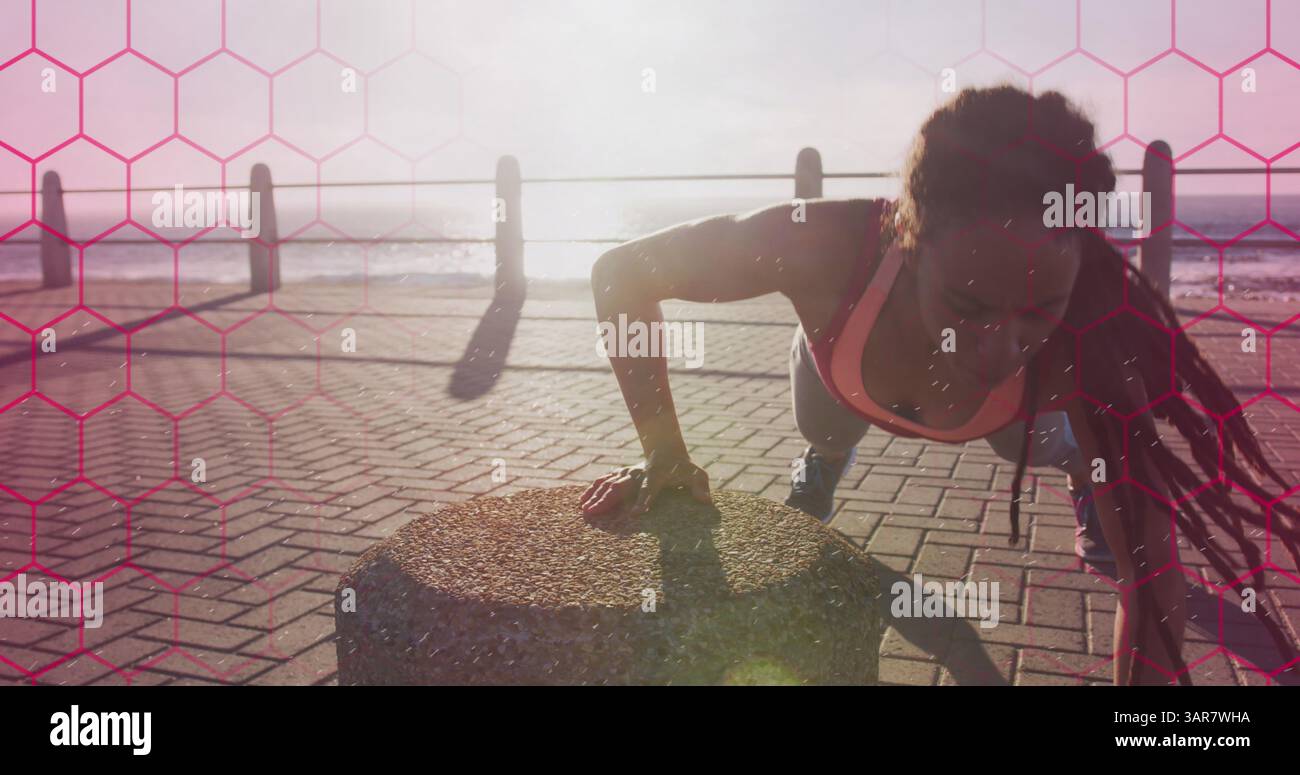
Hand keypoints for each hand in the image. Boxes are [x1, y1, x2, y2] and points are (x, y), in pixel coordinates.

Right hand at [579, 450, 711, 516]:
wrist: (668, 448)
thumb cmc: (683, 467)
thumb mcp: (697, 475)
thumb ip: (700, 487)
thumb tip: (706, 500)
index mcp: (656, 476)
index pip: (649, 489)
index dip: (643, 501)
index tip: (637, 514)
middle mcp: (638, 473)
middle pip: (620, 488)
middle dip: (606, 501)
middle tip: (594, 514)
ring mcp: (628, 472)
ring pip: (608, 484)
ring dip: (595, 497)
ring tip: (584, 510)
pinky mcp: (621, 473)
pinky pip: (604, 481)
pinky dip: (592, 490)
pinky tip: (582, 501)